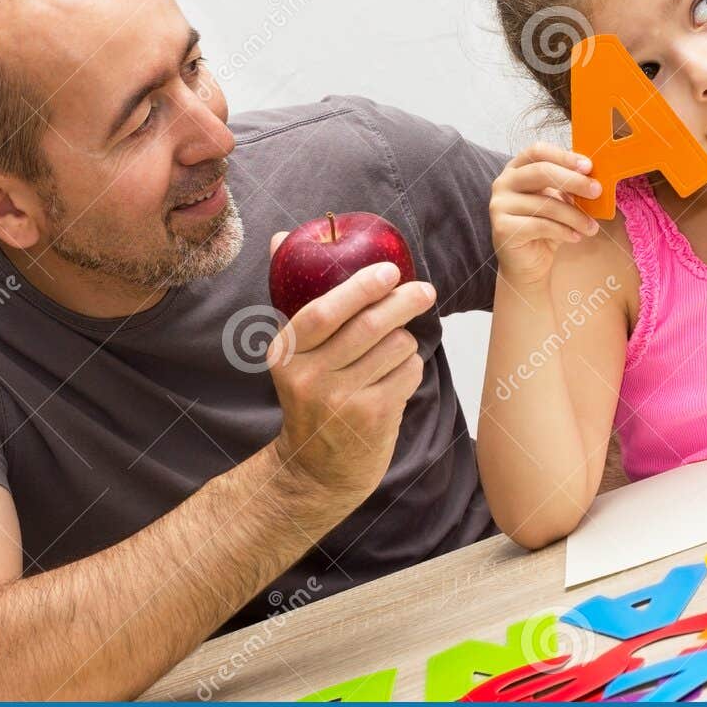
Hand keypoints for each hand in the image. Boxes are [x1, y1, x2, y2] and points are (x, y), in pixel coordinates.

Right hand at [264, 233, 435, 501]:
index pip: (321, 312)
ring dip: (405, 341)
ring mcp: (341, 402)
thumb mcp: (292, 354)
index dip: (359, 287)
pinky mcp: (372, 419)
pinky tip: (396, 376)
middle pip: (368, 326)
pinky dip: (411, 367)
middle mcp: (308, 379)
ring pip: (395, 348)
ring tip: (395, 349)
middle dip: (403, 301)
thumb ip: (293, 296)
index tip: (389, 269)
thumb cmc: (310, 397)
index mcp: (285, 354)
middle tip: (425, 290)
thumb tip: (281, 237)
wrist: (314, 470)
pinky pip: (408, 373)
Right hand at [489, 142, 601, 288]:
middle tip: (596, 191)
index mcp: (516, 169)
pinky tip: (575, 237)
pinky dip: (564, 231)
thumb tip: (594, 178)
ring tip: (592, 227)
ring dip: (575, 216)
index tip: (588, 166)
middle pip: (541, 172)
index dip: (564, 156)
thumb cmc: (545, 228)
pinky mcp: (502, 228)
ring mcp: (499, 205)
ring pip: (545, 203)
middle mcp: (503, 183)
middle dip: (573, 181)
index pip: (537, 151)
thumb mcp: (559, 202)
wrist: (527, 264)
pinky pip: (540, 225)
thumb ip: (569, 187)